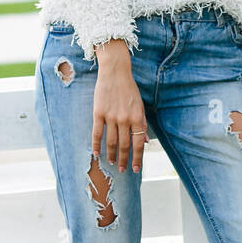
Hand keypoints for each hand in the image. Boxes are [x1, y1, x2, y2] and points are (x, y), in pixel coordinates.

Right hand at [92, 40, 147, 173]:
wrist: (115, 72)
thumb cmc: (129, 89)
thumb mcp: (140, 105)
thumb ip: (142, 123)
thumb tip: (145, 141)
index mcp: (137, 118)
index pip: (138, 143)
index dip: (137, 158)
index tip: (135, 169)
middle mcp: (125, 119)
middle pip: (125, 145)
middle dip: (125, 160)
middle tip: (123, 170)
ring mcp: (111, 117)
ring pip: (111, 142)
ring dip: (112, 155)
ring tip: (112, 163)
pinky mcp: (98, 113)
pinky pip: (97, 133)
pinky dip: (96, 145)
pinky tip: (96, 153)